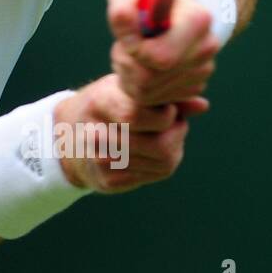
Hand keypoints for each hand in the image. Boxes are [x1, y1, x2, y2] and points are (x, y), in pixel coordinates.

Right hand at [54, 74, 207, 193]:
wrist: (68, 137)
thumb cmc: (108, 105)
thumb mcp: (128, 89)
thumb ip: (165, 96)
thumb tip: (203, 106)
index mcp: (100, 103)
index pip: (140, 115)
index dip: (166, 115)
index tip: (168, 109)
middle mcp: (95, 134)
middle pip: (161, 147)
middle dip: (176, 136)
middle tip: (172, 125)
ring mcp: (100, 162)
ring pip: (162, 164)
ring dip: (171, 150)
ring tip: (161, 136)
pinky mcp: (107, 182)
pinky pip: (151, 176)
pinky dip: (158, 164)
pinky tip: (148, 152)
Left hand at [107, 0, 219, 107]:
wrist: (167, 11)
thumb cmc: (145, 0)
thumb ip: (121, 3)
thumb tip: (123, 17)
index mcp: (198, 20)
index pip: (159, 57)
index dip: (133, 51)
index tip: (125, 39)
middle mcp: (206, 48)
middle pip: (149, 78)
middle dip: (127, 64)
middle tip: (124, 46)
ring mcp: (203, 70)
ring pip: (148, 92)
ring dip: (130, 74)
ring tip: (133, 52)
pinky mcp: (194, 86)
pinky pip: (156, 100)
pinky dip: (141, 85)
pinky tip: (144, 64)